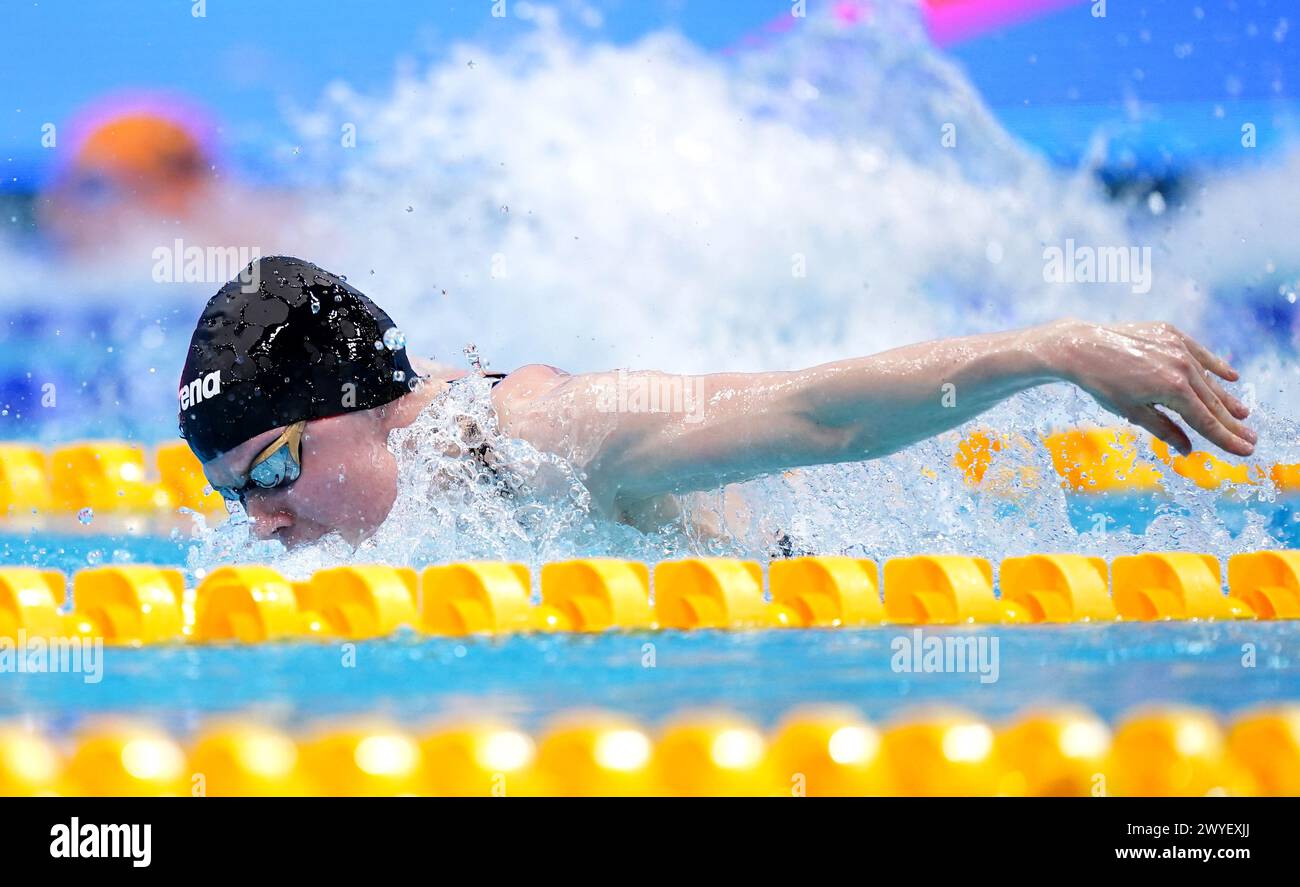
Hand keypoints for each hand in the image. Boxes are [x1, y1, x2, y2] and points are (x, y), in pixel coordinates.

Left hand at [1043, 319, 1254, 456]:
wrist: (1081, 347)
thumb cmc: (1102, 384)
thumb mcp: (1132, 412)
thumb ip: (1164, 430)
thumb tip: (1188, 449)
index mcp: (1173, 389)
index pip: (1206, 420)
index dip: (1226, 438)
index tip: (1245, 450)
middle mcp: (1182, 365)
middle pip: (1212, 401)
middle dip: (1232, 422)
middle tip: (1251, 438)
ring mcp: (1178, 347)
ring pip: (1208, 378)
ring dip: (1226, 397)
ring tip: (1243, 413)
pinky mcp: (1171, 333)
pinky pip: (1199, 352)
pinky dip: (1214, 365)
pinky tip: (1232, 377)